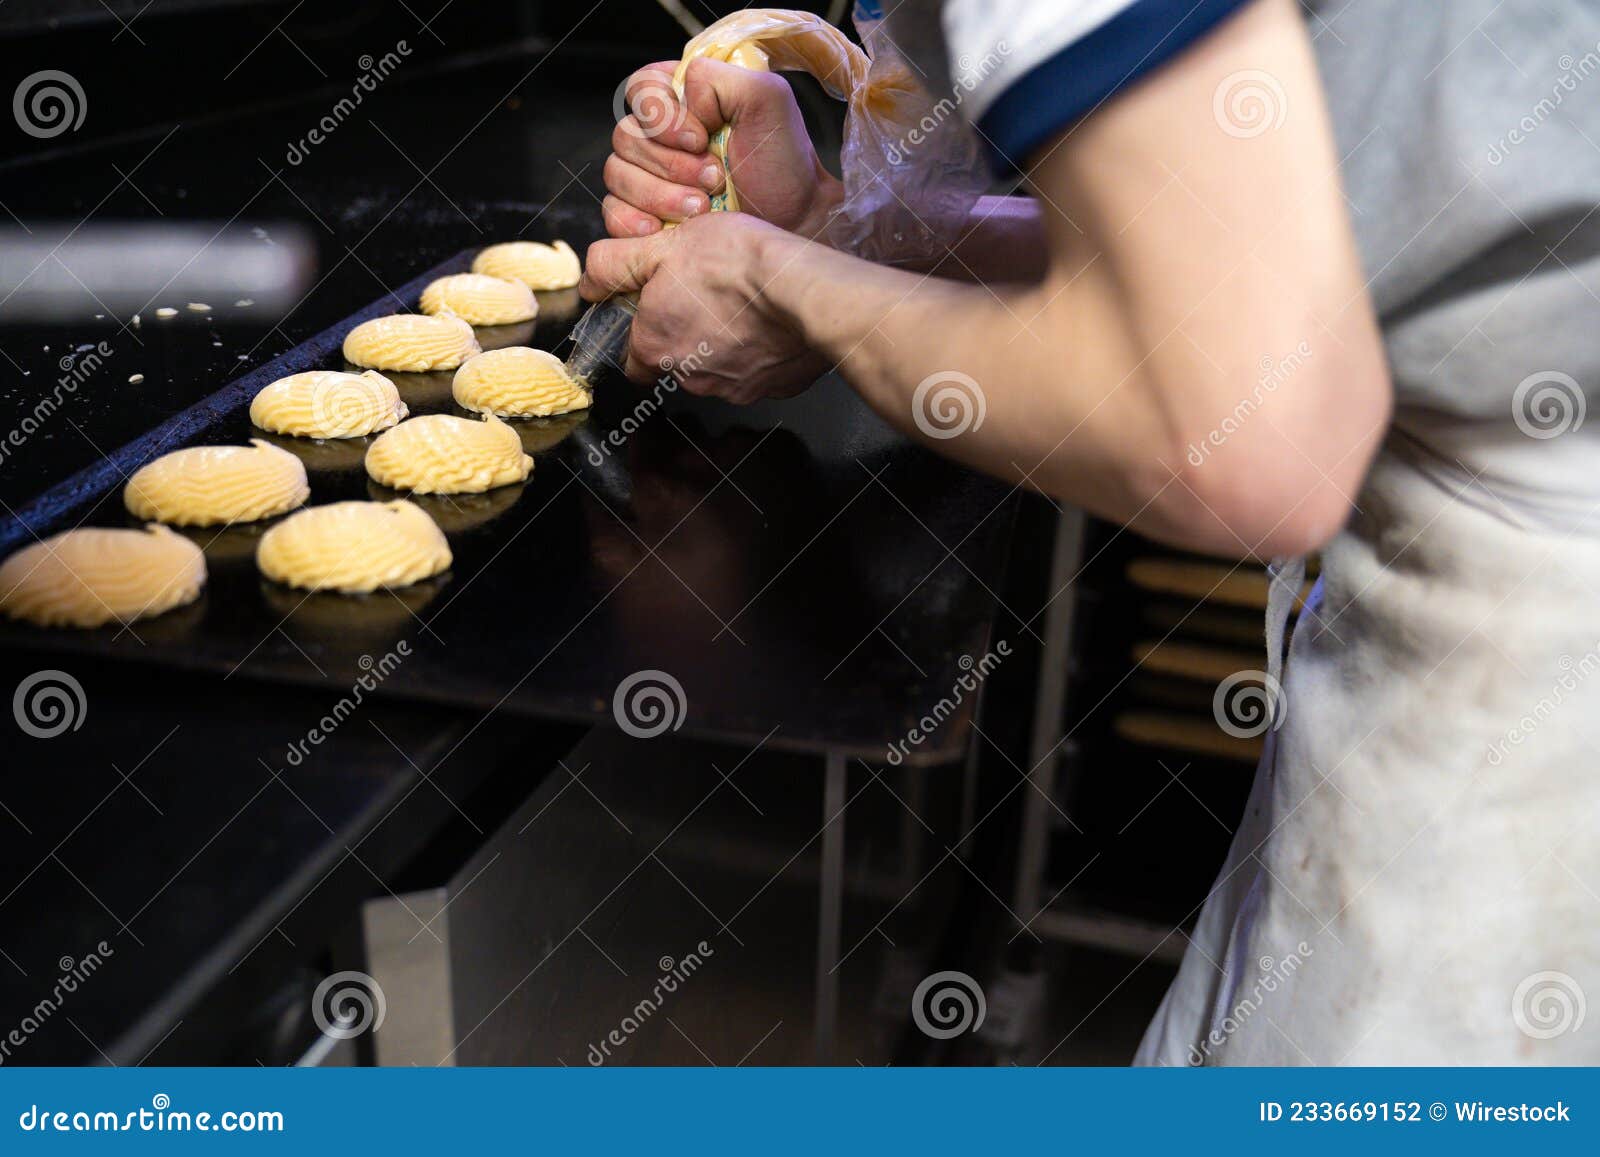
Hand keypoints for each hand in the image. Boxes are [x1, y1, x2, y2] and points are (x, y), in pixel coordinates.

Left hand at [580, 212, 828, 401]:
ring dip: (721, 345)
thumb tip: (590, 277)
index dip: (640, 330)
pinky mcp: (770, 389)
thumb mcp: (665, 245)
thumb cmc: (739, 264)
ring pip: (714, 370)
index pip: (629, 355)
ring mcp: (731, 388)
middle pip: (672, 363)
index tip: (657, 306)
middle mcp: (687, 377)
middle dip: (682, 337)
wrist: (807, 291)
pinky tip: (768, 322)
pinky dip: (757, 352)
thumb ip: (618, 263)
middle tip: (703, 299)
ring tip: (741, 306)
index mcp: (653, 346)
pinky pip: (755, 372)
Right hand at [605, 58, 841, 239]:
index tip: (701, 138)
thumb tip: (682, 100)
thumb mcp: (766, 100)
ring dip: (660, 194)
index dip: (662, 116)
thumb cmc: (782, 166)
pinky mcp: (641, 215)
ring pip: (617, 174)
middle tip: (714, 179)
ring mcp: (646, 177)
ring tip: (702, 208)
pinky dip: (633, 221)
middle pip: (625, 136)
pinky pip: (612, 212)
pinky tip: (663, 229)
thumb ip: (718, 78)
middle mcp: (658, 136)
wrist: (792, 224)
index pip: (640, 88)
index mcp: (682, 101)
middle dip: (670, 163)